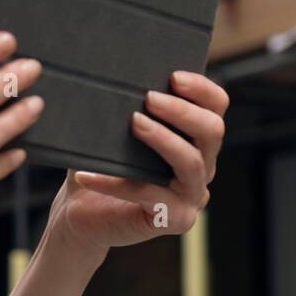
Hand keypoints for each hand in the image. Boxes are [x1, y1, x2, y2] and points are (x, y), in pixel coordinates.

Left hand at [47, 70, 229, 254]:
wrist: (79, 215)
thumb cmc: (98, 167)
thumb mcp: (111, 133)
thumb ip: (122, 108)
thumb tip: (110, 75)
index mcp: (194, 140)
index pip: (216, 108)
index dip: (202, 90)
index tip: (173, 76)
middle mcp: (202, 167)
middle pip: (212, 132)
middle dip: (183, 111)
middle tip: (150, 98)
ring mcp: (191, 196)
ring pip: (191, 162)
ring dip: (163, 139)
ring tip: (134, 122)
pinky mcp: (175, 219)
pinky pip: (150, 195)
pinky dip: (115, 183)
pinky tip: (85, 174)